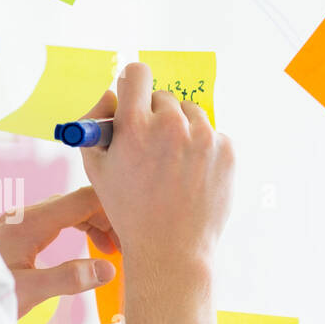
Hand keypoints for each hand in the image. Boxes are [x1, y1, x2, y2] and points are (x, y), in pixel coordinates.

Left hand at [0, 185, 120, 319]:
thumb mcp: (29, 291)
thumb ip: (68, 278)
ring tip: (110, 252)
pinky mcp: (16, 232)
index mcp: (31, 222)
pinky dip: (76, 230)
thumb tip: (108, 270)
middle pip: (78, 202)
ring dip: (92, 225)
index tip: (135, 230)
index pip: (84, 199)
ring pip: (67, 211)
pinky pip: (54, 221)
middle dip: (107, 219)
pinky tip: (86, 250)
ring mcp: (19, 221)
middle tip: (127, 248)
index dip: (114, 210)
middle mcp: (25, 215)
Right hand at [78, 65, 234, 273]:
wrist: (171, 250)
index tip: (134, 96)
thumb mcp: (97, 170)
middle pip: (163, 97)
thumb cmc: (129, 212)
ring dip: (181, 130)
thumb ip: (97, 128)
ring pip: (190, 114)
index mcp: (135, 125)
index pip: (137, 73)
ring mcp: (203, 137)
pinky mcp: (227, 151)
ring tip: (172, 166)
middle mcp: (171, 125)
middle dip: (155, 117)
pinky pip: (212, 135)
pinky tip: (190, 176)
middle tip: (151, 148)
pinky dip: (202, 150)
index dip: (133, 84)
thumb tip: (110, 96)